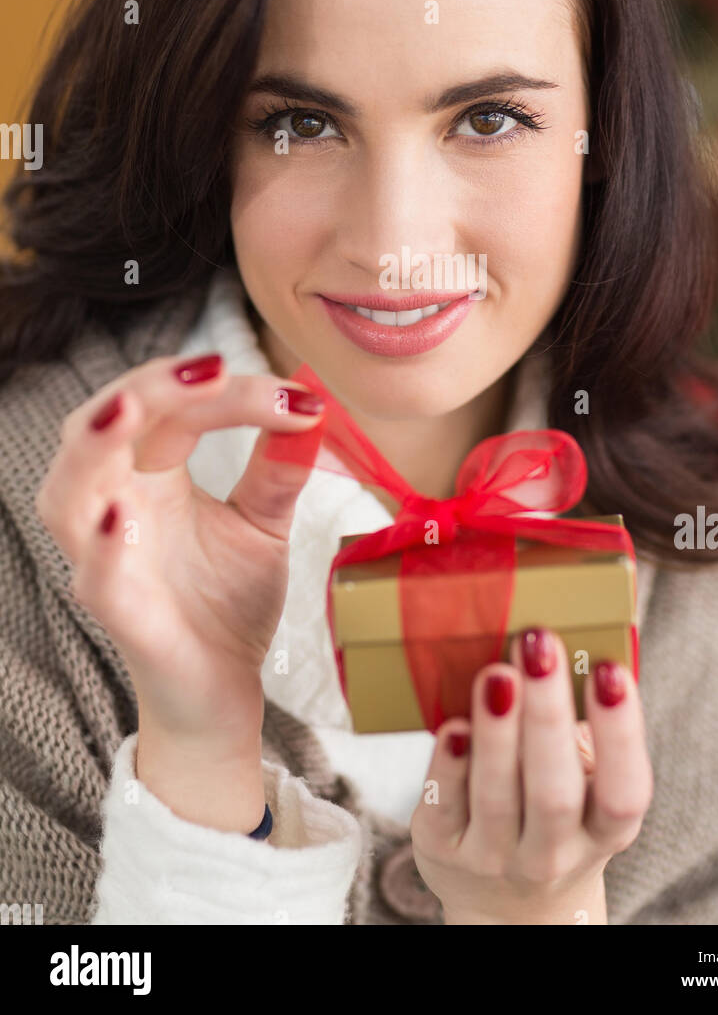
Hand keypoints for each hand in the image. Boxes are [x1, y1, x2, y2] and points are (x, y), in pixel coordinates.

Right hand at [35, 351, 324, 742]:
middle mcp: (115, 505)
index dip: (229, 392)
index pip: (170, 408)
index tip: (299, 398)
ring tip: (131, 410)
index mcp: (150, 473)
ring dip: (94, 445)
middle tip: (210, 369)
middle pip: (102, 426)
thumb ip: (279, 466)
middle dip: (149, 388)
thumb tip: (311, 401)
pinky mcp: (120, 613)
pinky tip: (124, 516)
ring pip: (68, 492)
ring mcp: (108, 559)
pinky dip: (104, 544)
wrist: (223, 687)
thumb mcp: (264, 521)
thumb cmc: (226, 599)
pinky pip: (95, 576)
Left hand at [410, 629, 652, 924]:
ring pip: (498, 796)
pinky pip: (445, 806)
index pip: (623, 790)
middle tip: (540, 646)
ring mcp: (496, 858)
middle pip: (554, 792)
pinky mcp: (444, 850)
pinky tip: (452, 724)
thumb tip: (568, 631)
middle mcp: (554, 853)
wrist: (509, 903)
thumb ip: (578, 724)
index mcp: (604, 828)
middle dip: (546, 715)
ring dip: (497, 731)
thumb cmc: (552, 809)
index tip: (610, 670)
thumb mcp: (582, 780)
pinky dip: (448, 765)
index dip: (620, 733)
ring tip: (496, 672)